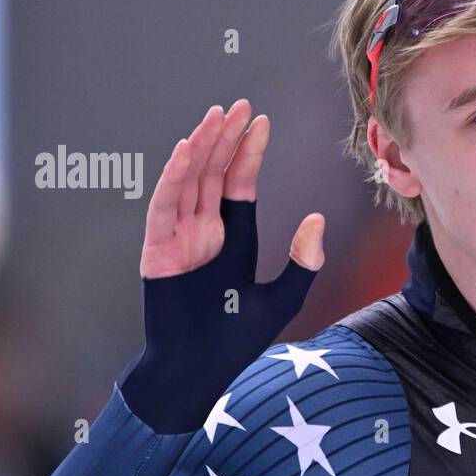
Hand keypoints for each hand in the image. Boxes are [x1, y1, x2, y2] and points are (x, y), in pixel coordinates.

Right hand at [118, 99, 327, 433]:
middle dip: (225, 139)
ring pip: (189, 181)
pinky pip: (164, 207)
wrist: (200, 371)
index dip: (248, 152)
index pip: (238, 183)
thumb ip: (303, 262)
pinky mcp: (158, 251)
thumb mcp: (281, 298)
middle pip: (214, 174)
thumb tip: (317, 219)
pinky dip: (173, 178)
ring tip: (216, 117)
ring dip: (201, 148)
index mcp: (232, 239)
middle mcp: (203, 232)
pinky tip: (184, 152)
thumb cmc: (235, 341)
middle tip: (239, 105)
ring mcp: (178, 238)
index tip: (260, 121)